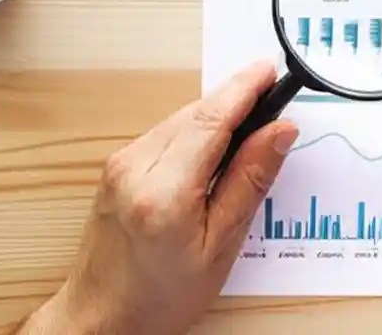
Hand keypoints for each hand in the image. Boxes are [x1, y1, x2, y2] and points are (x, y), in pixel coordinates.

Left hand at [17, 61, 297, 334]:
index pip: (212, 119)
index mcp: (165, 192)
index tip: (270, 71)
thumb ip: (250, 181)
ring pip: (180, 120)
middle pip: (196, 112)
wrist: (102, 319)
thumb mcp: (221, 245)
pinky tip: (214, 152)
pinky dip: (195, 133)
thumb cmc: (160, 296)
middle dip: (236, 100)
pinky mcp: (116, 166)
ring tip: (250, 130)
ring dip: (216, 117)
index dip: (245, 89)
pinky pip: (165, 134)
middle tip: (274, 98)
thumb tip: (279, 132)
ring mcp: (120, 164)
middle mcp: (135, 168)